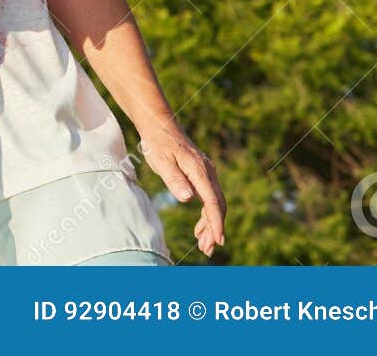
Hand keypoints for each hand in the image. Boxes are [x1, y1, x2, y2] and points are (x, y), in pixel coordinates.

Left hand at [138, 124, 225, 256]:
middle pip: (218, 206)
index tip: (218, 241)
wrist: (160, 125)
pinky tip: (200, 228)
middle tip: (207, 250)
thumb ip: (174, 180)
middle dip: (214, 229)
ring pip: (215, 203)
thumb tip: (188, 199)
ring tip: (204, 245)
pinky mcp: (202, 174)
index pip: (213, 202)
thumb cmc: (158, 144)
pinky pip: (210, 198)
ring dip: (211, 225)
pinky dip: (207, 215)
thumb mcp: (161, 162)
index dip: (216, 223)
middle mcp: (208, 172)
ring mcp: (207, 173)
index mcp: (199, 171)